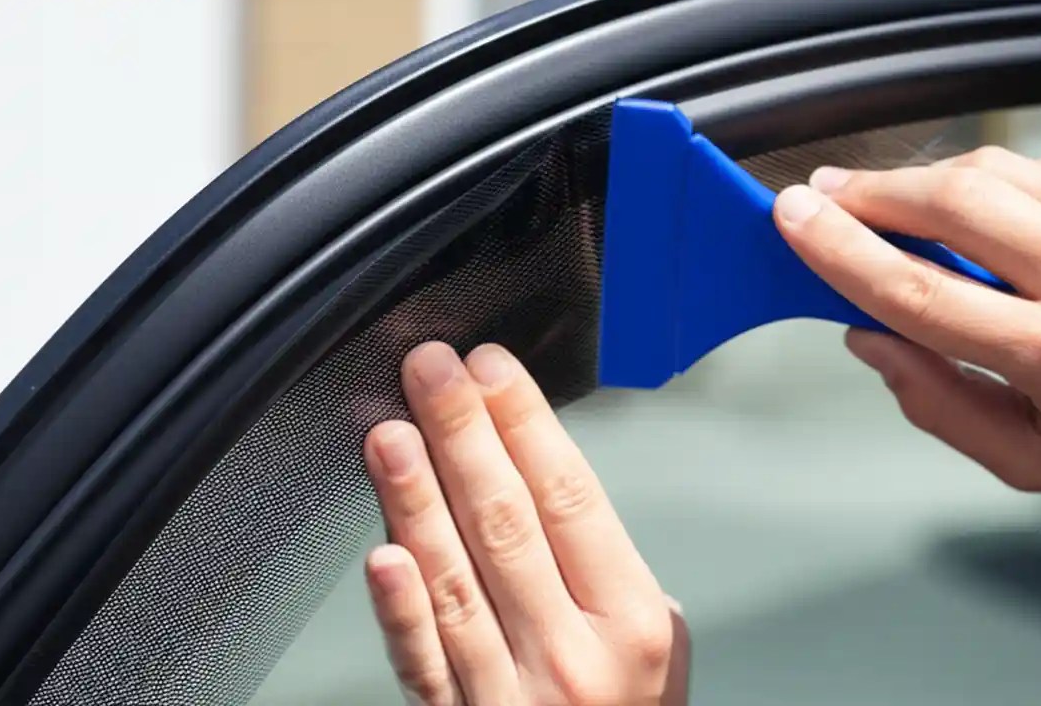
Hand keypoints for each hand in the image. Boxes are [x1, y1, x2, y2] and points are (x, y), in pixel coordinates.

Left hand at [363, 342, 688, 704]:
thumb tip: (547, 487)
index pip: (572, 499)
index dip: (526, 424)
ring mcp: (513, 695)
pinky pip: (425, 663)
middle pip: (509, 521)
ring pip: (458, 579)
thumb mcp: (658, 651)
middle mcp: (575, 655)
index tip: (492, 368)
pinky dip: (401, 610)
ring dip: (418, 498)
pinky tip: (383, 556)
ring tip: (392, 432)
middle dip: (465, 433)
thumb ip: (608, 574)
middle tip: (431, 369)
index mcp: (632, 623)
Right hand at [772, 146, 1040, 499]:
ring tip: (887, 201)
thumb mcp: (1037, 461)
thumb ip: (939, 406)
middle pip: (951, 205)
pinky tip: (969, 206)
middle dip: (871, 193)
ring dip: (923, 179)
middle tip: (825, 199)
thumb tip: (869, 339)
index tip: (795, 221)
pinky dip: (989, 180)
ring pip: (997, 172)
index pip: (918, 290)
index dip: (840, 250)